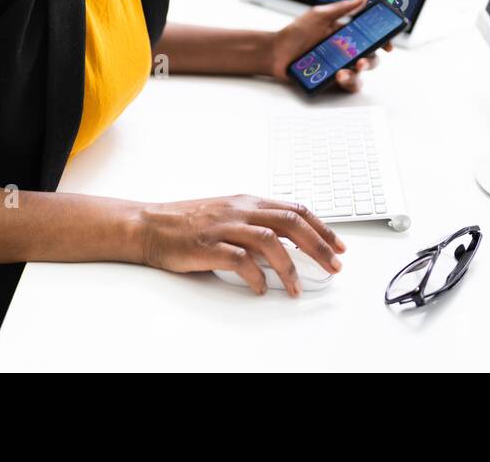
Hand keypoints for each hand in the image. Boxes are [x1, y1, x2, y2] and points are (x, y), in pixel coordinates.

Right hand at [137, 195, 345, 295]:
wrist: (150, 225)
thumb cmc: (188, 221)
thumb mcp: (228, 213)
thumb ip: (256, 221)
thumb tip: (289, 241)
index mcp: (248, 201)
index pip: (295, 210)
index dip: (322, 228)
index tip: (338, 246)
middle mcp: (240, 210)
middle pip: (291, 223)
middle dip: (318, 246)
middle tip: (333, 267)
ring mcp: (224, 226)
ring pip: (270, 240)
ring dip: (289, 267)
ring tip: (297, 288)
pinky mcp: (208, 245)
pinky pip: (240, 260)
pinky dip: (255, 276)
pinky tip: (261, 288)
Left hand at [266, 0, 394, 92]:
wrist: (275, 53)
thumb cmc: (294, 33)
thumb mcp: (319, 15)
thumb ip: (342, 8)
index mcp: (345, 33)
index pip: (370, 36)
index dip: (383, 40)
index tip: (388, 43)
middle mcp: (345, 50)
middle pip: (371, 57)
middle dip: (371, 61)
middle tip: (362, 60)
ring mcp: (339, 66)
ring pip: (361, 75)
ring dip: (358, 74)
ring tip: (346, 71)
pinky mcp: (331, 80)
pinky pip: (349, 85)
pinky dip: (348, 82)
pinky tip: (338, 76)